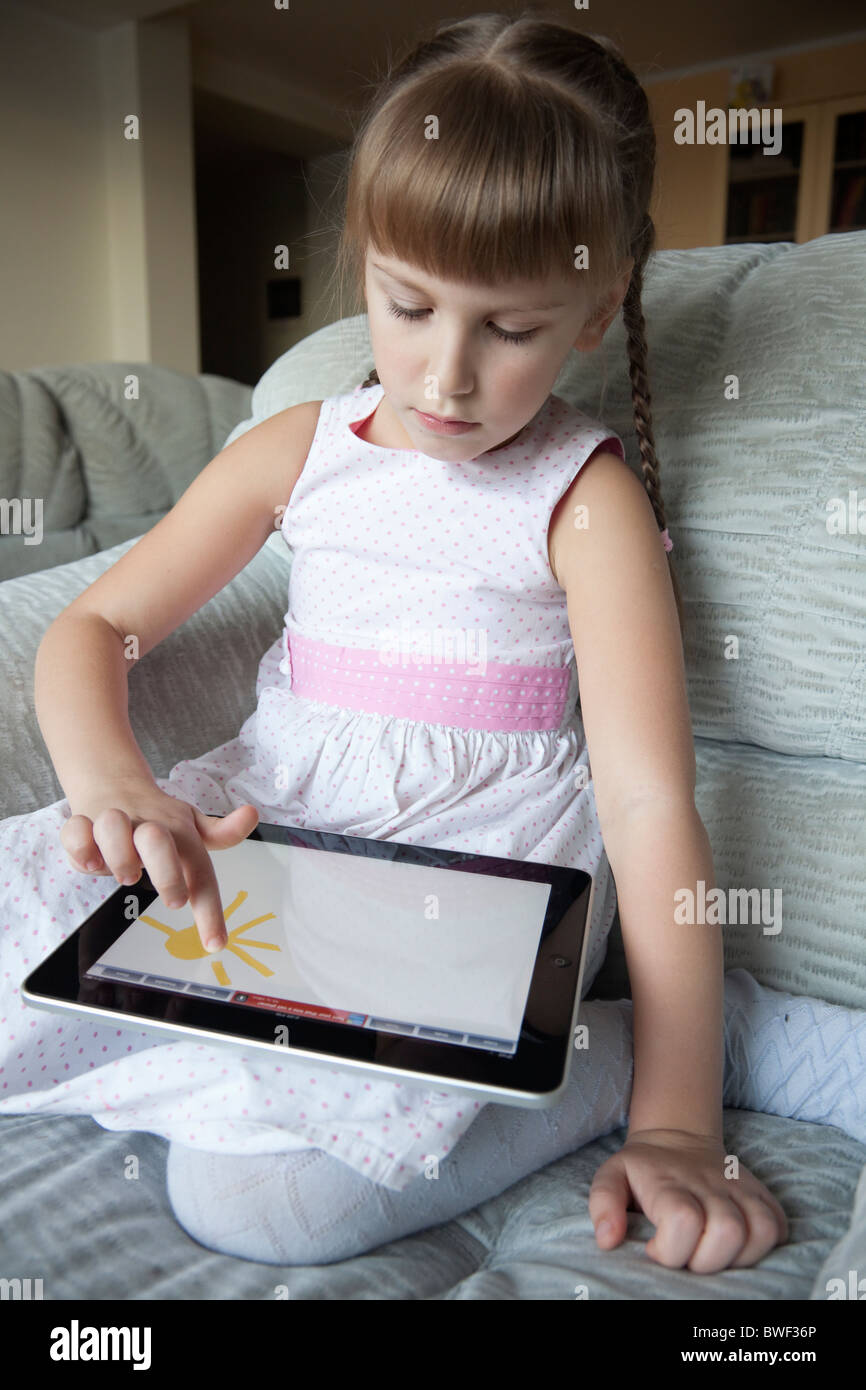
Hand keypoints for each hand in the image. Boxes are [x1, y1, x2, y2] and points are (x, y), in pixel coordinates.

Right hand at [60, 778, 258, 951]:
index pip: (200, 871)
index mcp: (179, 832)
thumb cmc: (157, 816)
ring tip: (126, 874)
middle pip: (157, 840)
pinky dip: (80, 848)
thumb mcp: (192, 826)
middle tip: (173, 899)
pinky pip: (76, 831)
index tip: (216, 945)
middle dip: (166, 872)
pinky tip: (90, 862)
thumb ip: (222, 833)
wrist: (114, 783)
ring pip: (113, 828)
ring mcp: (113, 820)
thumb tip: (252, 814)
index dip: (209, 910)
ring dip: (119, 856)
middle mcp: (147, 824)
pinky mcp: (82, 822)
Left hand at [588, 1127, 788, 1272]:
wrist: (677, 1135)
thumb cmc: (643, 1168)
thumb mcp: (611, 1176)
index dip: (670, 1250)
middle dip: (706, 1261)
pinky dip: (765, 1244)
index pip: (683, 1221)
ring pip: (761, 1231)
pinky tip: (739, 1245)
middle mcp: (709, 1184)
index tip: (655, 1249)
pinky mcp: (759, 1191)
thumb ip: (604, 1205)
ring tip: (712, 1252)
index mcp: (670, 1183)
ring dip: (739, 1257)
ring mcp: (739, 1187)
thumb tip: (608, 1240)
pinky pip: (779, 1224)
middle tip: (688, 1255)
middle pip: (727, 1232)